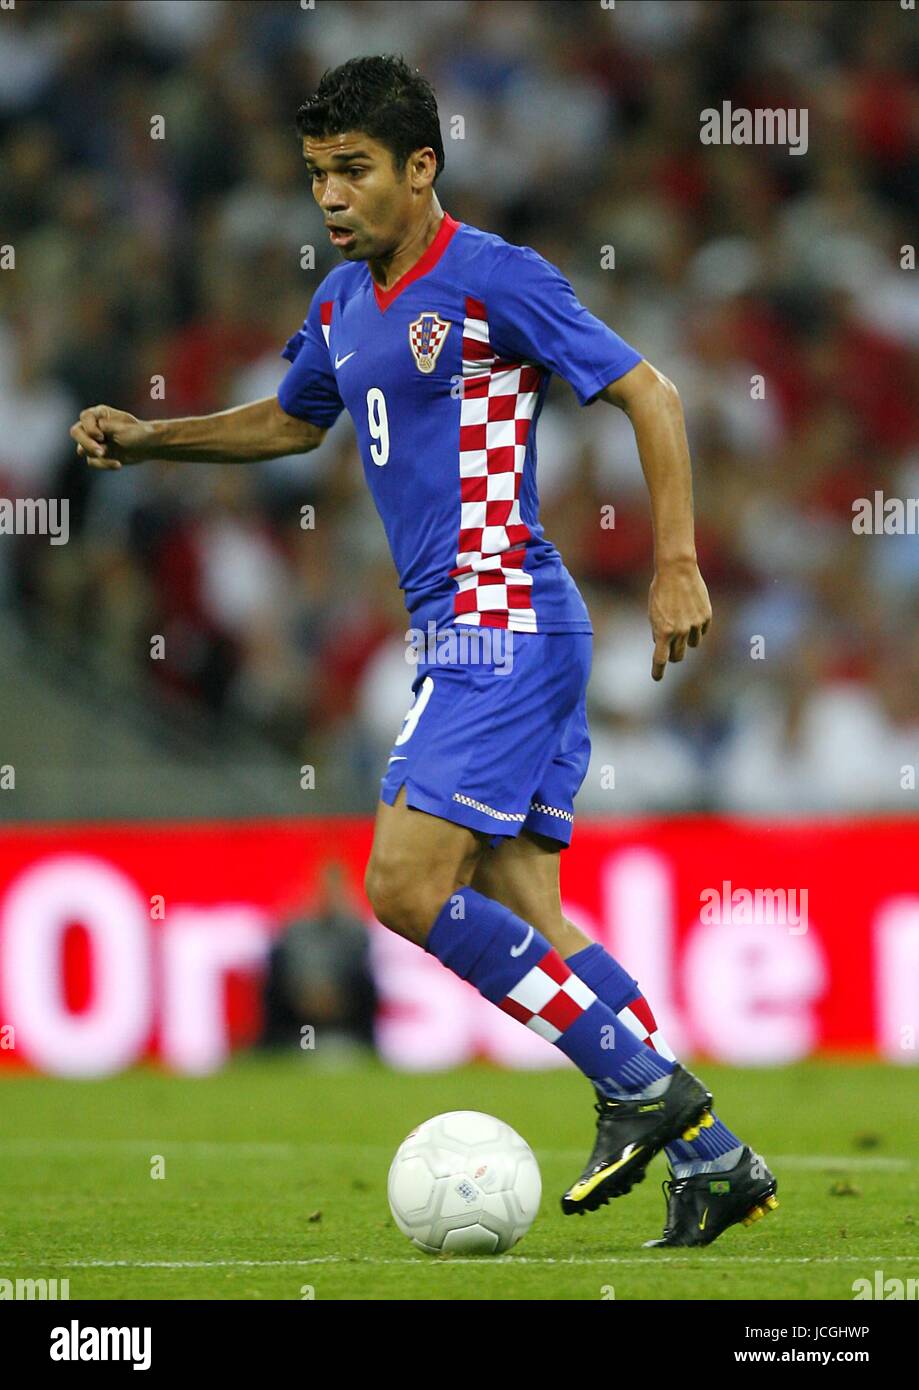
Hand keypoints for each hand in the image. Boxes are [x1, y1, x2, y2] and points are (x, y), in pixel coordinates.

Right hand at [69, 405, 152, 469]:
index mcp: (100, 413)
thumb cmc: (139, 433)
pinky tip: (119, 464)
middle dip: (87, 444)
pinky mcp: (98, 454)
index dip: (90, 428)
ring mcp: (94, 440)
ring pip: (82, 450)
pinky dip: (104, 464)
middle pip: (76, 432)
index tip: (102, 437)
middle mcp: (93, 426)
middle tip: (100, 452)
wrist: (149, 446)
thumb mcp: (123, 429)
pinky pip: (92, 461)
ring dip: (97, 457)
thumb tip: (92, 436)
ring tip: (116, 461)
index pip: (84, 417)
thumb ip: (105, 428)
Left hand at [648, 558, 710, 680]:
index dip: (658, 671)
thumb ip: (659, 631)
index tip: (657, 677)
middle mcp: (680, 631)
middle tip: (671, 650)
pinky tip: (692, 613)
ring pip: (693, 644)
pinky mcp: (706, 617)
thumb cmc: (661, 591)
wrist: (677, 570)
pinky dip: (697, 627)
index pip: (661, 659)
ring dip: (687, 640)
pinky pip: (702, 631)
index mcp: (664, 631)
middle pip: (678, 656)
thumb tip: (664, 645)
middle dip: (674, 655)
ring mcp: (695, 625)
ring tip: (682, 622)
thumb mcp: (654, 612)